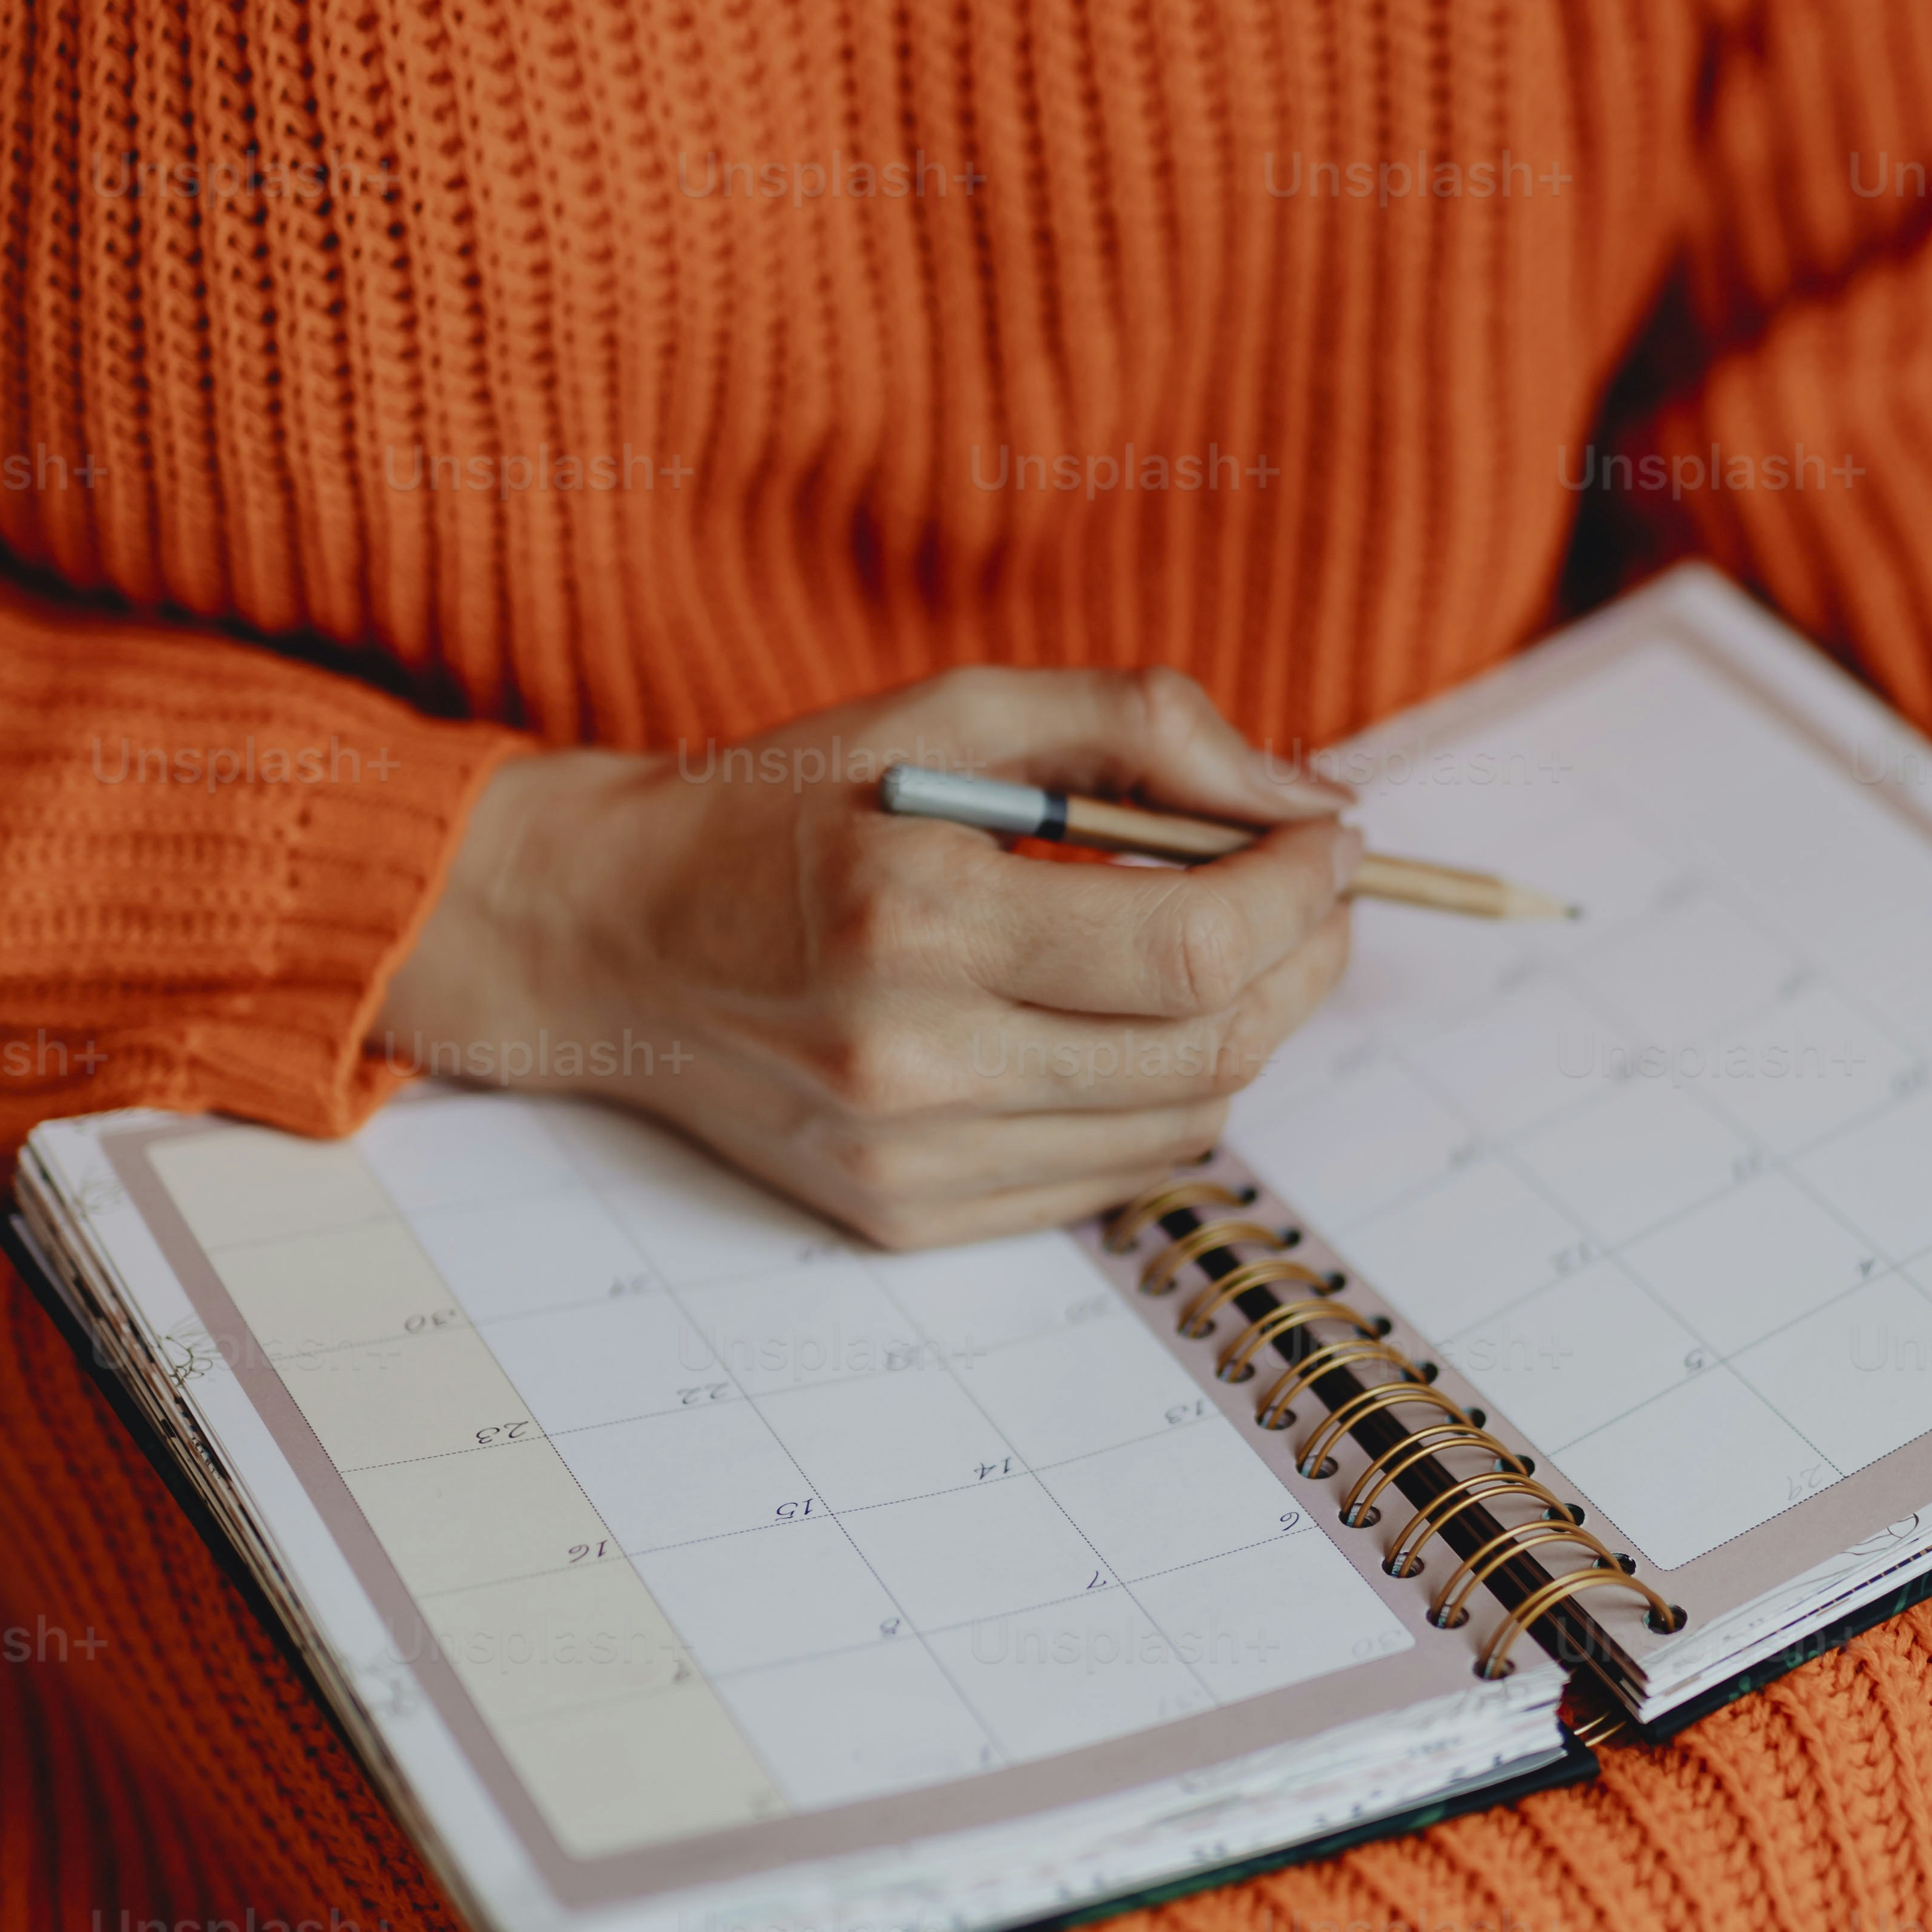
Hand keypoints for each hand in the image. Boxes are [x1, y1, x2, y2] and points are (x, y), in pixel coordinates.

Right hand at [373, 666, 1356, 1247]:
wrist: (605, 940)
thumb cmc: (781, 808)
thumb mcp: (949, 713)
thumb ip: (1139, 729)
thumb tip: (1311, 805)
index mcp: (916, 917)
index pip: (1193, 944)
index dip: (1301, 891)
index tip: (1325, 840)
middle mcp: (914, 1060)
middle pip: (1210, 1045)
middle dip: (1305, 958)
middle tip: (1314, 889)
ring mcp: (911, 1159)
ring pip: (1184, 1124)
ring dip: (1248, 1030)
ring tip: (1228, 947)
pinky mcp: (909, 1218)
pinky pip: (1112, 1175)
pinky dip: (1163, 1097)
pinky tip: (1132, 1022)